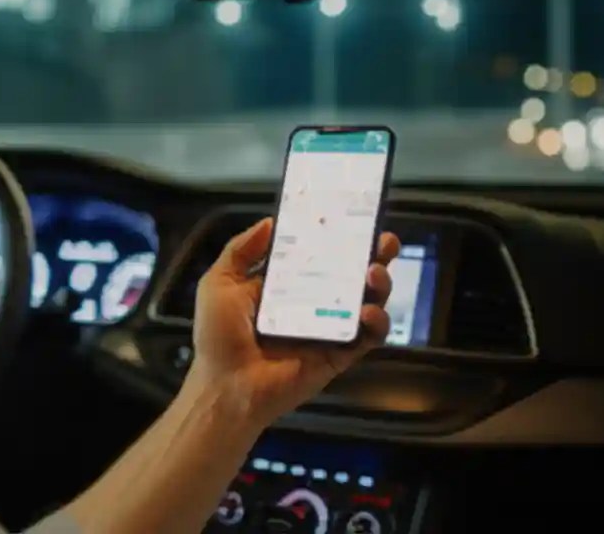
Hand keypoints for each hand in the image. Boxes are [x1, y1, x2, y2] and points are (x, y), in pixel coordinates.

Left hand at [187, 217, 398, 422]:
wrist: (227, 386)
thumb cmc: (219, 336)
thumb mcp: (219, 283)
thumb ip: (240, 250)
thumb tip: (269, 222)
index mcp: (285, 285)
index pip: (320, 255)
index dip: (339, 237)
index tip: (354, 217)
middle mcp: (311, 303)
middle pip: (352, 275)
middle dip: (374, 255)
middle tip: (384, 242)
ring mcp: (327, 329)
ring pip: (367, 302)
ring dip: (379, 285)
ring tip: (374, 274)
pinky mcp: (339, 355)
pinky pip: (367, 337)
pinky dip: (376, 322)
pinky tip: (369, 312)